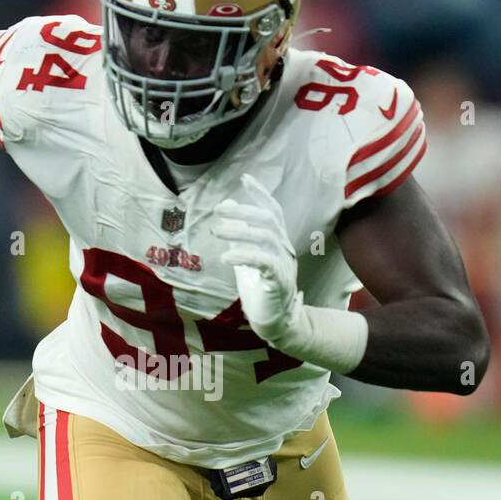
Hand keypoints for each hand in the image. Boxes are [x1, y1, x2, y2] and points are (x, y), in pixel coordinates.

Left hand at [213, 173, 300, 347]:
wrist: (273, 321)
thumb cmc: (259, 288)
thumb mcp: (246, 255)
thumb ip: (239, 232)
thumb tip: (228, 204)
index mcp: (278, 241)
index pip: (273, 210)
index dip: (260, 193)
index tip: (245, 178)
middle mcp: (284, 249)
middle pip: (268, 220)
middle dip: (243, 212)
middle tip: (217, 211)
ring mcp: (284, 264)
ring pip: (265, 238)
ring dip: (238, 232)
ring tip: (216, 231)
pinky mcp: (279, 281)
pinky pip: (264, 263)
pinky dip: (244, 256)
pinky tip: (225, 257)